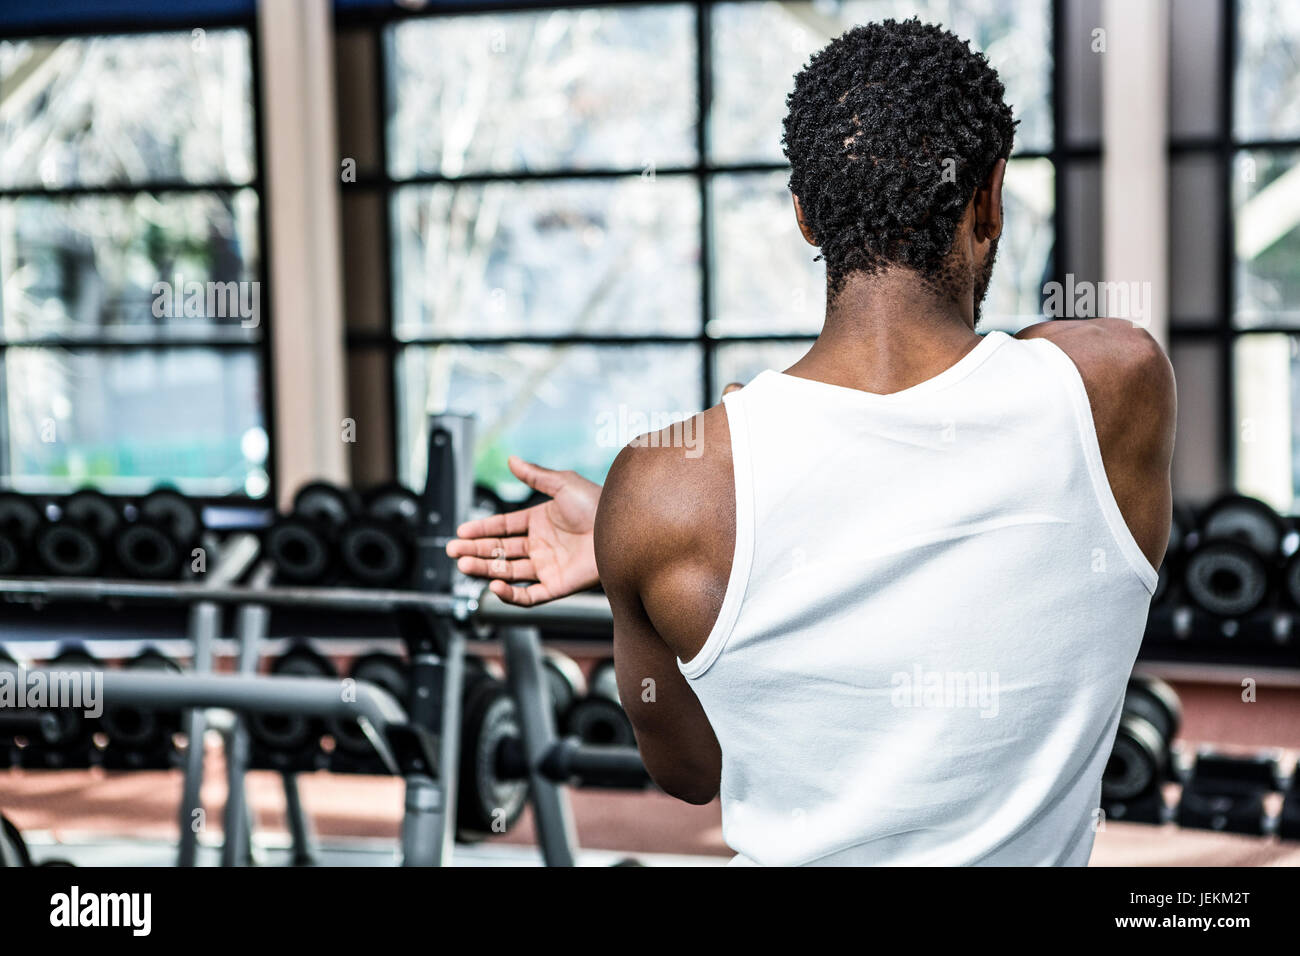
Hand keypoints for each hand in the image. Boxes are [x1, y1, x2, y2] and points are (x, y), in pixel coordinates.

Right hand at [446, 455, 601, 605]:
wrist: (620, 529)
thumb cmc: (599, 504)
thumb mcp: (563, 484)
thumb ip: (535, 475)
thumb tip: (512, 460)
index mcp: (540, 522)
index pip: (502, 527)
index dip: (481, 530)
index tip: (462, 532)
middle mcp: (540, 545)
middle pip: (499, 551)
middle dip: (475, 552)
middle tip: (453, 551)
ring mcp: (547, 566)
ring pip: (508, 572)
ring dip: (484, 570)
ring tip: (463, 565)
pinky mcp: (556, 586)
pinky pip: (528, 595)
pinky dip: (510, 594)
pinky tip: (494, 585)